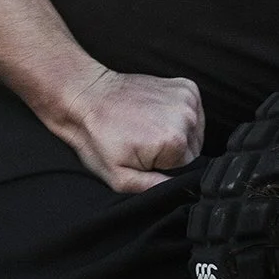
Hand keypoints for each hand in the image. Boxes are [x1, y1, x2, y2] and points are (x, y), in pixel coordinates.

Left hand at [51, 68, 203, 192]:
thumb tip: (181, 192)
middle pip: (192, 150)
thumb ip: (153, 188)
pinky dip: (177, 115)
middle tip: (141, 141)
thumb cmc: (96, 135)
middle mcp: (186, 117)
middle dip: (169, 151)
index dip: (163, 167)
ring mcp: (187, 99)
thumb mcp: (118, 176)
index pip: (186, 168)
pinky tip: (153, 114)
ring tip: (144, 126)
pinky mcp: (187, 87)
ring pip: (194, 132)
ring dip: (174, 133)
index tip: (142, 156)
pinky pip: (194, 113)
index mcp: (174, 141)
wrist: (85, 95)